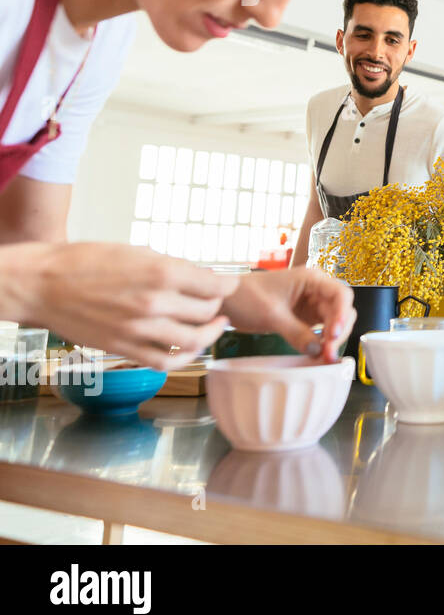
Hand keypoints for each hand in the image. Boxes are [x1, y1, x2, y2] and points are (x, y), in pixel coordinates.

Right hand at [6, 243, 236, 369]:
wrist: (43, 284)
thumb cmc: (87, 261)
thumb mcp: (137, 252)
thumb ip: (172, 267)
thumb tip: (201, 278)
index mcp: (162, 272)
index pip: (216, 285)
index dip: (228, 284)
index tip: (229, 284)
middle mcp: (155, 302)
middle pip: (208, 312)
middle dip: (217, 307)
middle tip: (217, 303)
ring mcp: (140, 329)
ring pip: (194, 341)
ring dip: (210, 334)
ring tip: (214, 327)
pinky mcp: (124, 348)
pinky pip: (166, 363)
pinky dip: (184, 359)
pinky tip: (188, 349)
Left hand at [219, 269, 354, 361]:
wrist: (224, 301)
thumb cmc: (245, 297)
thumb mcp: (271, 315)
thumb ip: (296, 332)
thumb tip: (319, 351)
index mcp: (311, 279)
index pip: (341, 294)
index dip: (342, 315)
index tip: (333, 335)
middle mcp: (316, 290)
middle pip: (341, 310)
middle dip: (338, 331)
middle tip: (329, 354)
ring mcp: (311, 304)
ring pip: (334, 322)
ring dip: (333, 339)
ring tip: (324, 357)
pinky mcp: (304, 318)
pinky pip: (321, 330)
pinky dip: (322, 342)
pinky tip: (318, 354)